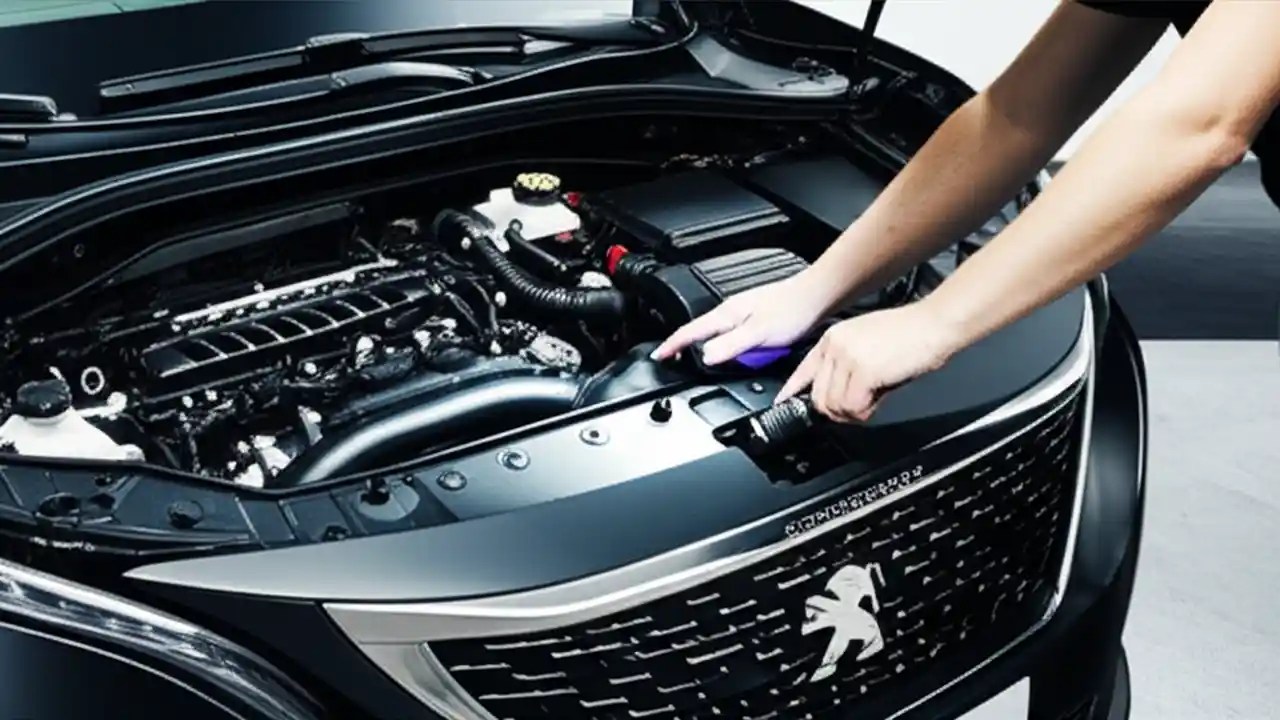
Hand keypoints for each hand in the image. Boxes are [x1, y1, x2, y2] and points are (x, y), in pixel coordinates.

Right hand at [650, 275, 833, 364]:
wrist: (816, 297)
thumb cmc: (792, 310)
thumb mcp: (757, 333)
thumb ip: (730, 346)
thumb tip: (704, 357)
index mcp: (726, 314)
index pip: (690, 331)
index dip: (672, 345)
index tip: (658, 356)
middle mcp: (732, 312)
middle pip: (700, 332)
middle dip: (685, 346)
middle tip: (675, 360)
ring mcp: (743, 314)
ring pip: (717, 334)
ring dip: (708, 347)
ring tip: (700, 360)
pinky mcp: (756, 319)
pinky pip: (733, 335)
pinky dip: (727, 346)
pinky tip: (734, 352)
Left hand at [776, 302, 959, 422]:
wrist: (935, 324)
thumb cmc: (911, 335)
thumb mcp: (868, 346)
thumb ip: (847, 367)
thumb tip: (839, 398)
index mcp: (833, 338)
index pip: (804, 369)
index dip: (793, 389)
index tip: (783, 402)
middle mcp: (834, 346)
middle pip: (818, 397)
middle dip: (838, 410)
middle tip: (861, 406)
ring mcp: (846, 357)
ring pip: (833, 406)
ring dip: (855, 412)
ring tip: (874, 399)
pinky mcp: (862, 370)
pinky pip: (853, 407)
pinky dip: (866, 411)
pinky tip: (879, 399)